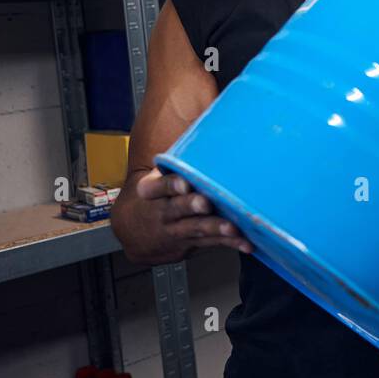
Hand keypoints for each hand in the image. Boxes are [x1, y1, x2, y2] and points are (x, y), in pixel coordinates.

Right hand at [118, 169, 252, 263]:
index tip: (183, 184)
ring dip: (215, 228)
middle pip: (178, 208)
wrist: (133, 232)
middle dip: (192, 205)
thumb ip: (176, 166)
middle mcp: (163, 211)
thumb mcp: (155, 180)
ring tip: (232, 228)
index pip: (160, 185)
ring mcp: (175, 230)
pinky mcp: (188, 243)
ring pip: (196, 228)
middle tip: (206, 203)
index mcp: (152, 191)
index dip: (171, 185)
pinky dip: (229, 243)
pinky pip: (210, 243)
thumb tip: (210, 134)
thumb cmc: (155, 197)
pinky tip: (245, 243)